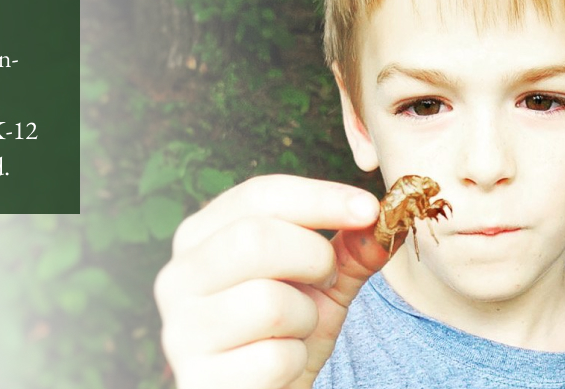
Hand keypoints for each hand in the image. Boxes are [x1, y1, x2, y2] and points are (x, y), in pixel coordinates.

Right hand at [154, 174, 387, 388]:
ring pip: (268, 302)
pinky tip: (280, 366)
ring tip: (296, 330)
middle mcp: (178, 276)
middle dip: (314, 258)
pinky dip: (295, 362)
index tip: (369, 207)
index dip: (318, 197)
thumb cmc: (285, 332)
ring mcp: (181, 330)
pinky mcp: (200, 378)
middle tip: (328, 280)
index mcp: (199, 237)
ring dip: (305, 319)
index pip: (257, 195)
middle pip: (255, 238)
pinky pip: (273, 358)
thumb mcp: (320, 285)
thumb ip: (348, 250)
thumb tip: (386, 218)